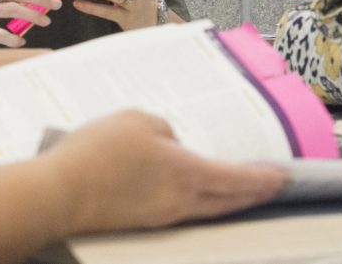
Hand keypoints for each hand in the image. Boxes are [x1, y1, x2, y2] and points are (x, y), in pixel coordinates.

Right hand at [43, 110, 286, 233]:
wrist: (58, 194)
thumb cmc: (98, 153)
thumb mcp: (138, 120)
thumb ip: (165, 129)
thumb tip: (172, 144)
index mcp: (186, 172)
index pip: (237, 179)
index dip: (263, 180)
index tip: (283, 178)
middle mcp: (180, 201)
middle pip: (228, 202)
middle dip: (253, 195)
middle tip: (271, 187)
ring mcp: (160, 216)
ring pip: (207, 210)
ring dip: (227, 201)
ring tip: (238, 190)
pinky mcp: (139, 222)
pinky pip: (182, 212)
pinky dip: (199, 204)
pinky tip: (192, 193)